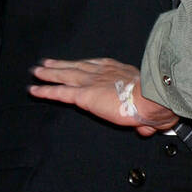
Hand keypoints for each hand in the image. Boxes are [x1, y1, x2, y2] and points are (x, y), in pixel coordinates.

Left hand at [28, 58, 178, 133]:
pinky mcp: (83, 95)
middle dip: (63, 64)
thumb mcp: (153, 111)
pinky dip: (46, 90)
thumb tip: (146, 129)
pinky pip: (59, 92)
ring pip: (65, 75)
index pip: (99, 66)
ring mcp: (91, 82)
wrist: (151, 98)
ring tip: (37, 71)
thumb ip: (146, 121)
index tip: (79, 63)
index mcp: (120, 72)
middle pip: (77, 66)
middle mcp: (103, 73)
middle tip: (49, 62)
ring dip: (50, 73)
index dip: (86, 65)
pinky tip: (34, 89)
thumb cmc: (157, 102)